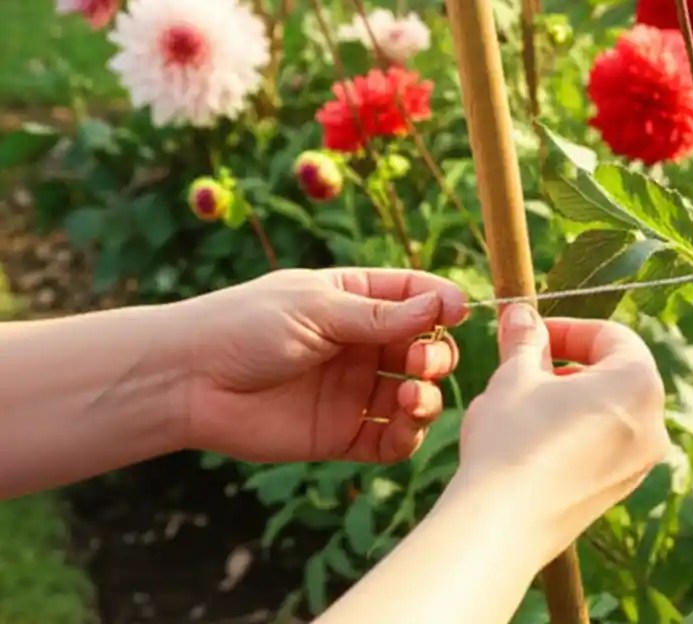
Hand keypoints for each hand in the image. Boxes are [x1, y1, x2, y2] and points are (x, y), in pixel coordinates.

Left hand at [172, 268, 467, 463]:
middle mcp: (360, 346)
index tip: (462, 311)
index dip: (443, 302)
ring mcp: (354, 392)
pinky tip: (405, 424)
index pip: (415, 296)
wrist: (187, 381)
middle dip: (436, 353)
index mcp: (353, 301)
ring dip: (428, 395)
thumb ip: (381, 315)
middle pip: (424, 348)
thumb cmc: (244, 326)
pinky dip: (409, 435)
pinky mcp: (342, 435)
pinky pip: (392, 440)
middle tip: (423, 360)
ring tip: (412, 395)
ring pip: (416, 396)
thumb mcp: (317, 308)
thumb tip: (445, 302)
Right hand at [453, 304, 669, 563]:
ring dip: (570, 396)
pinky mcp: (618, 491)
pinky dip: (575, 430)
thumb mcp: (515, 375)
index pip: (611, 336)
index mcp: (639, 384)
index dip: (568, 329)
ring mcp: (639, 463)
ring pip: (609, 411)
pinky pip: (603, 445)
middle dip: (569, 362)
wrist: (502, 524)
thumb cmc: (513, 440)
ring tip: (523, 402)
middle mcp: (653, 424)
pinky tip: (531, 439)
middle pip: (615, 373)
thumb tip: (522, 314)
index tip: (531, 333)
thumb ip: (526, 340)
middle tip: (524, 364)